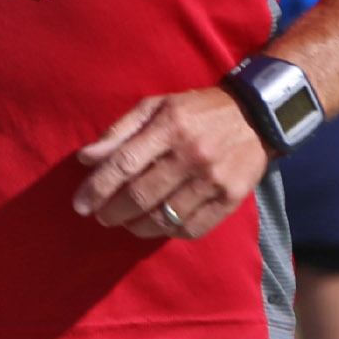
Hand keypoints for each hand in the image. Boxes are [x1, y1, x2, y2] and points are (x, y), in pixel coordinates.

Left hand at [73, 87, 272, 241]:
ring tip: (125, 223)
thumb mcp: (155, 106)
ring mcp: (214, 180)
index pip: (124, 164)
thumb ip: (119, 132)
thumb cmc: (196, 110)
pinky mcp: (231, 199)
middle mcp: (192, 154)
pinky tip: (156, 226)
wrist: (257, 116)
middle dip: (112, 212)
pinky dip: (168, 232)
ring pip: (164, 217)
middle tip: (101, 217)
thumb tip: (85, 158)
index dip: (97, 188)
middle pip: (141, 196)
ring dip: (136, 226)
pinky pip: (192, 228)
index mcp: (170, 126)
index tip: (80, 204)